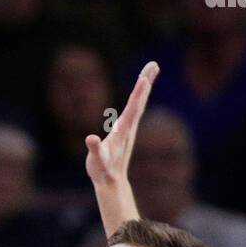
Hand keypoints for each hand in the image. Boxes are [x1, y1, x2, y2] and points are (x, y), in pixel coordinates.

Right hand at [85, 62, 158, 185]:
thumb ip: (95, 150)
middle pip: (140, 101)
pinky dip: (139, 94)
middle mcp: (129, 126)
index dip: (138, 94)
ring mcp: (129, 127)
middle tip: (154, 64)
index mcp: (122, 131)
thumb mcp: (96, 161)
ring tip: (151, 70)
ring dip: (145, 85)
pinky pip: (135, 107)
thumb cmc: (102, 170)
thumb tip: (91, 139)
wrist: (112, 181)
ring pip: (139, 102)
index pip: (132, 108)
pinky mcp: (126, 128)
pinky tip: (141, 88)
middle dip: (146, 82)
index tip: (144, 78)